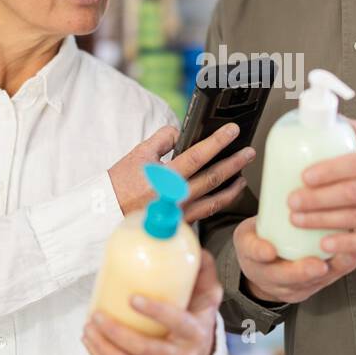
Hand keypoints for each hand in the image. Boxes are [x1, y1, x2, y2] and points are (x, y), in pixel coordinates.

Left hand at [83, 250, 221, 354]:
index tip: (132, 298)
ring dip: (104, 347)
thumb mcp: (208, 295)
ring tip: (88, 327)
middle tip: (97, 315)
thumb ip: (202, 270)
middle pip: (145, 349)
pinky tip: (90, 342)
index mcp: (197, 333)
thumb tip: (191, 245)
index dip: (155, 312)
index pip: (178, 323)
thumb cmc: (198, 318)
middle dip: (117, 333)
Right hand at [108, 123, 253, 220]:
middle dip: (235, 163)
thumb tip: (181, 132)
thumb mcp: (138, 153)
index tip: (233, 130)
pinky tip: (225, 196)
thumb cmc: (120, 183)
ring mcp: (180, 213)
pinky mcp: (180, 224)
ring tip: (243, 177)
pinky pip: (205, 213)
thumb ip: (163, 139)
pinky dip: (218, 203)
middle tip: (249, 152)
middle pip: (214, 177)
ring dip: (232, 187)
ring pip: (215, 200)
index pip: (199, 155)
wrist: (106, 214)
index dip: (218, 141)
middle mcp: (177, 196)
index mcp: (166, 176)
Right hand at [233, 216, 355, 304]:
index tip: (269, 251)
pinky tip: (354, 254)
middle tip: (318, 264)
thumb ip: (264, 213)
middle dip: (303, 271)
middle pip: (286, 278)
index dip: (260, 252)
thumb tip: (287, 172)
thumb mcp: (251, 227)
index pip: (253, 253)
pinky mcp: (310, 289)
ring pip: (311, 283)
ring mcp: (290, 287)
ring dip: (332, 269)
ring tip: (348, 255)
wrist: (262, 269)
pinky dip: (341, 268)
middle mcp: (268, 276)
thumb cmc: (260, 240)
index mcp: (250, 254)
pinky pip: (326, 282)